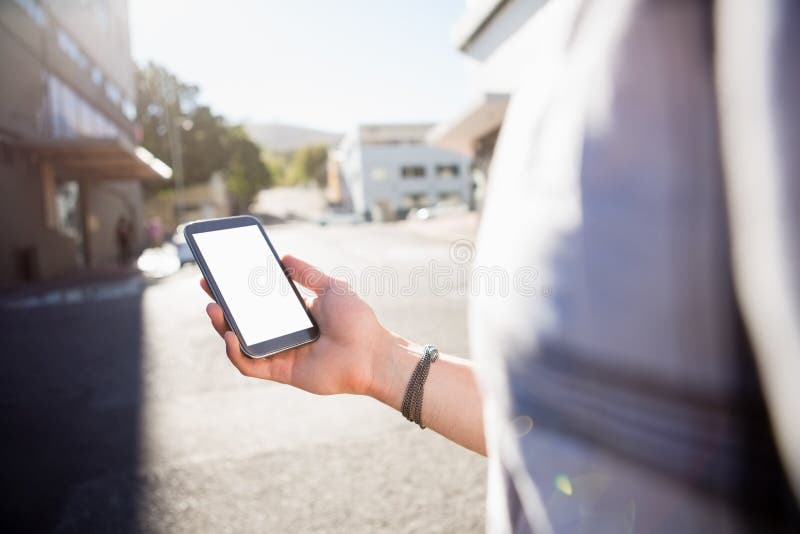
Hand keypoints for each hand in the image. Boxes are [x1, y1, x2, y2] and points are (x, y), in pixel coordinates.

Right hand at [201, 254, 392, 395]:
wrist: (371, 354)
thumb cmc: (357, 320)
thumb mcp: (331, 288)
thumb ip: (307, 274)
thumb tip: (284, 256)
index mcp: (296, 311)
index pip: (259, 299)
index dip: (238, 287)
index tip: (220, 272)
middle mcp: (284, 331)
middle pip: (245, 319)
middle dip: (223, 304)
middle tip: (208, 287)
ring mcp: (280, 351)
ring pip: (241, 342)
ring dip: (223, 326)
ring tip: (214, 309)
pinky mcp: (280, 371)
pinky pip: (249, 364)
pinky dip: (236, 352)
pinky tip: (232, 336)